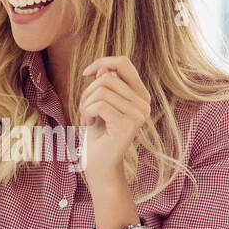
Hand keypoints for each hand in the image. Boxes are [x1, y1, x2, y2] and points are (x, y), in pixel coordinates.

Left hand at [77, 56, 150, 190]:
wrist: (99, 166)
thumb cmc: (98, 134)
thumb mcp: (99, 104)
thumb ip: (105, 85)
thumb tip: (104, 67)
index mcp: (140, 96)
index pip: (124, 63)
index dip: (103, 62)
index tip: (86, 73)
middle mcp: (144, 104)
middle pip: (108, 78)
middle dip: (88, 92)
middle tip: (84, 110)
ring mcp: (138, 115)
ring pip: (101, 91)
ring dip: (86, 104)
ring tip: (86, 119)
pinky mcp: (128, 125)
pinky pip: (99, 105)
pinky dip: (86, 113)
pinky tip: (87, 125)